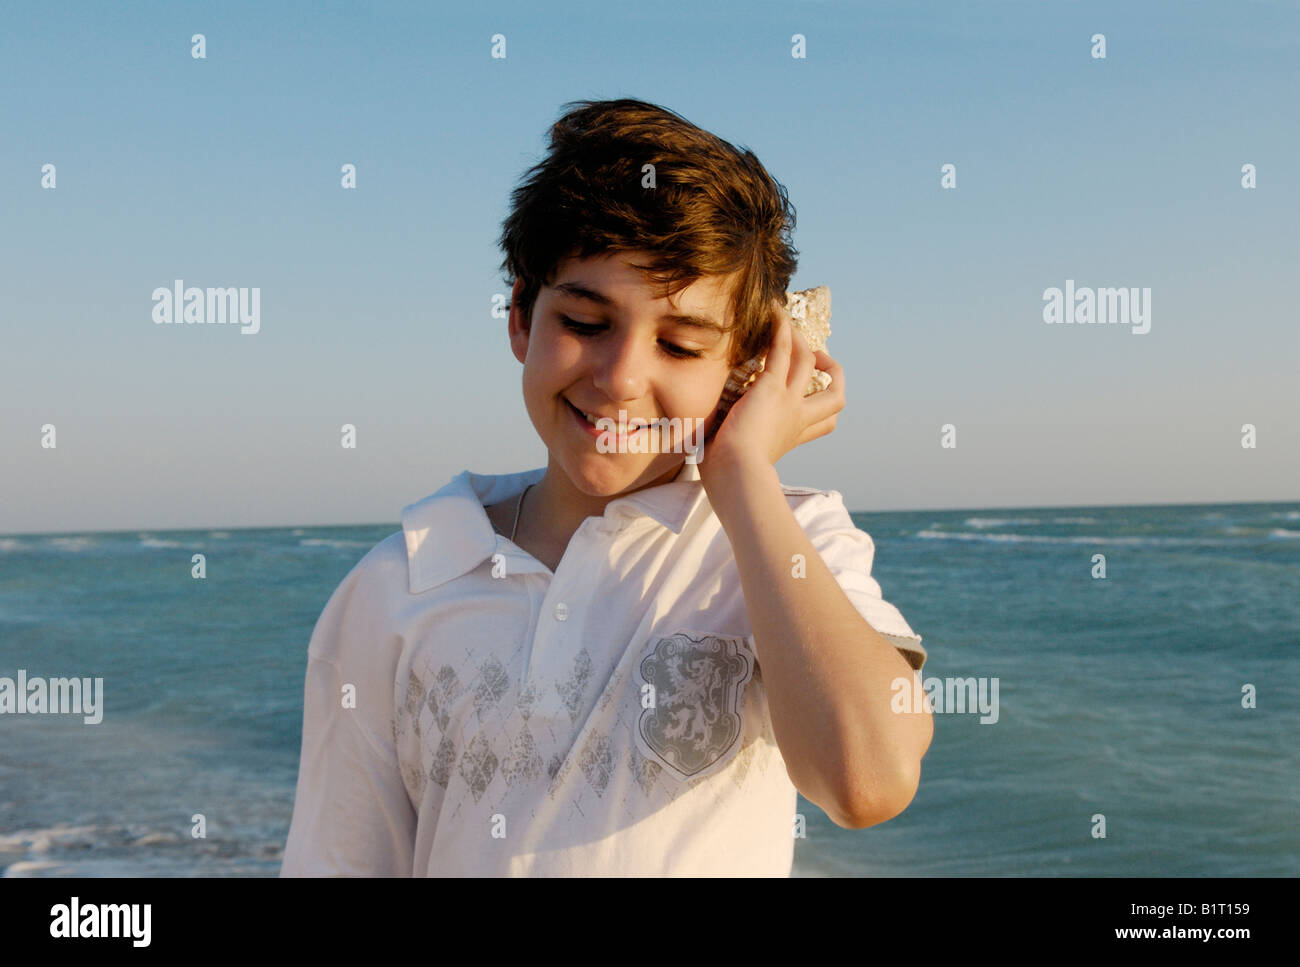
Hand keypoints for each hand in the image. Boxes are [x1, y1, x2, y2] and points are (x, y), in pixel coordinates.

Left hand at [698, 297, 845, 483]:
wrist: (736, 476)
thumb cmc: (729, 479)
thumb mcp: (738, 464)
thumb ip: (730, 452)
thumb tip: (702, 454)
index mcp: (792, 439)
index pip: (825, 423)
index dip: (825, 407)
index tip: (811, 395)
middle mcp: (796, 418)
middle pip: (834, 395)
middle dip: (832, 374)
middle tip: (817, 360)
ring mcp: (788, 401)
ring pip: (807, 362)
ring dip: (799, 341)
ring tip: (786, 325)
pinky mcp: (771, 388)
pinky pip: (782, 350)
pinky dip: (780, 329)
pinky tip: (773, 312)